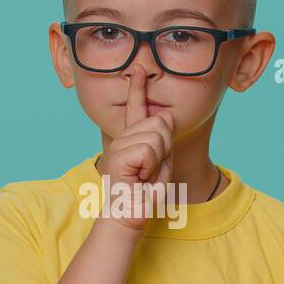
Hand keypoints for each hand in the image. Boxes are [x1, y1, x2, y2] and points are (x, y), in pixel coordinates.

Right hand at [94, 63, 174, 233]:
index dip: (137, 88)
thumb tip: (163, 115)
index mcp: (132, 139)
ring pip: (155, 137)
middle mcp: (122, 138)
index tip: (139, 70)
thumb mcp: (163, 162)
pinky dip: (152, 166)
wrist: (132, 213)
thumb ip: (164, 138)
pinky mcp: (118, 156)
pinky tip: (140, 176)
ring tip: (145, 175)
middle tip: (152, 170)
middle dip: (165, 147)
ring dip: (158, 159)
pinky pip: (149, 149)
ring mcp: (118, 146)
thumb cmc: (146, 193)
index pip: (136, 109)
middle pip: (159, 123)